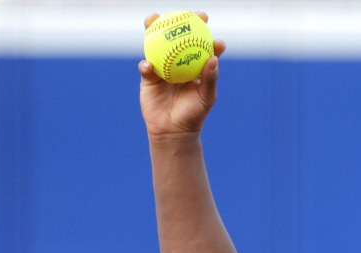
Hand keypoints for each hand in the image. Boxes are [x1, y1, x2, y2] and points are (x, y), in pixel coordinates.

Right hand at [139, 12, 227, 136]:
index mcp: (195, 65)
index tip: (205, 19)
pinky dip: (146, 65)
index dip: (202, 29)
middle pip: (176, 38)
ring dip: (153, 30)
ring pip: (156, 45)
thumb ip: (210, 78)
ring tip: (153, 19)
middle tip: (180, 13)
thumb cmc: (194, 114)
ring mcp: (162, 68)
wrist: (173, 131)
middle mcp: (178, 63)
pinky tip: (149, 66)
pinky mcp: (149, 78)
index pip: (199, 43)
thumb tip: (214, 57)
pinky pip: (146, 67)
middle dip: (177, 22)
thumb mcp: (206, 97)